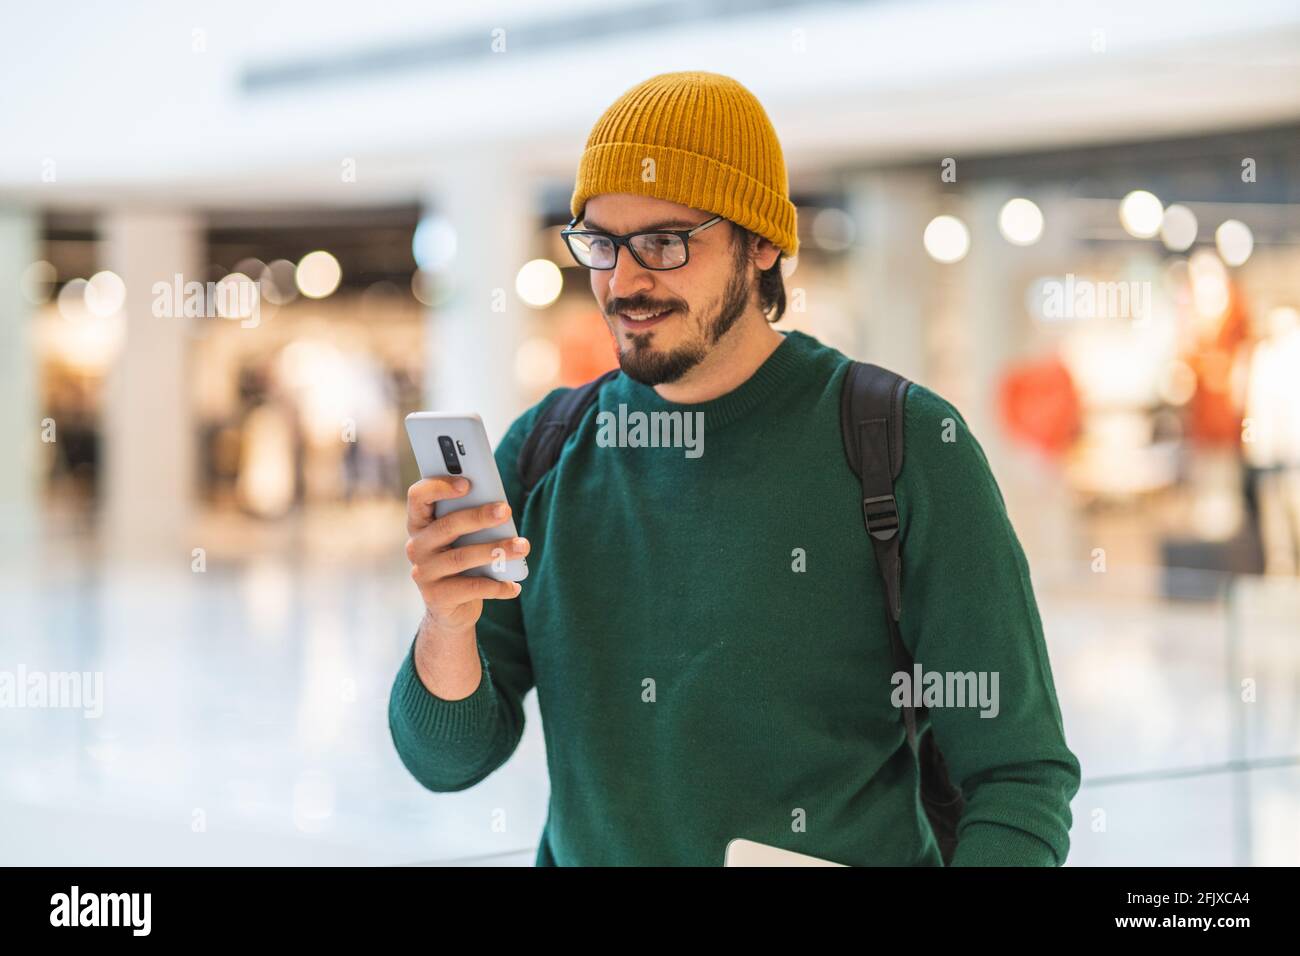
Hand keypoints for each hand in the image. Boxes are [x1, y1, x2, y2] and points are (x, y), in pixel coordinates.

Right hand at [405, 477, 529, 635]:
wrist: (450, 611)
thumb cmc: (461, 564)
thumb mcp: (462, 540)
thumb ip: (471, 521)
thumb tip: (500, 509)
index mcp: (420, 525)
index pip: (418, 497)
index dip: (438, 487)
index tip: (467, 483)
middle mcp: (416, 547)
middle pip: (447, 526)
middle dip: (479, 516)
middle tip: (506, 510)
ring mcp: (424, 573)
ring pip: (461, 557)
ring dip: (496, 550)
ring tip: (522, 546)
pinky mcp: (437, 597)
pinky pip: (472, 588)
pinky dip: (497, 585)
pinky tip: (513, 585)